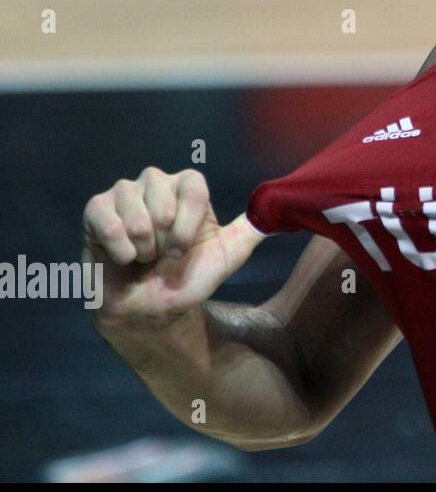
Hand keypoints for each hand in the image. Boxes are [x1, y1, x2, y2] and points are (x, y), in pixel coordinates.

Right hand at [82, 167, 264, 326]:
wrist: (152, 309)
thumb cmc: (188, 278)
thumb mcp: (229, 255)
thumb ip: (252, 230)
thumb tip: (283, 210)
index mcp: (189, 188)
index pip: (194, 187)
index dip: (189, 223)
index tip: (184, 251)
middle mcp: (157, 182)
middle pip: (163, 198)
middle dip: (164, 238)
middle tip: (162, 255)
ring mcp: (124, 192)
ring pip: (135, 210)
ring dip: (142, 245)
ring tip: (143, 257)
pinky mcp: (96, 210)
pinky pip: (105, 218)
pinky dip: (118, 246)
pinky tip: (124, 257)